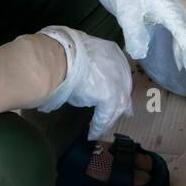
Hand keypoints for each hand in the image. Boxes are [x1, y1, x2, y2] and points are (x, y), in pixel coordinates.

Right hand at [37, 26, 132, 140]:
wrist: (62, 57)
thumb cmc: (64, 52)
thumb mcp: (82, 53)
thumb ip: (89, 64)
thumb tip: (84, 77)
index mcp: (112, 52)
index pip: (119, 72)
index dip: (118, 84)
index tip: (117, 93)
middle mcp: (119, 67)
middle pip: (123, 90)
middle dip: (120, 103)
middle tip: (119, 114)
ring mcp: (117, 83)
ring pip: (116, 106)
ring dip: (108, 118)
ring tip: (100, 128)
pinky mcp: (110, 97)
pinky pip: (104, 116)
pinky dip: (99, 125)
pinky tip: (93, 133)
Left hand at [85, 0, 185, 80]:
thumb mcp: (124, 9)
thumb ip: (135, 34)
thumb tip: (141, 53)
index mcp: (169, 1)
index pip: (185, 32)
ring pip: (181, 23)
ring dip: (183, 44)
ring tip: (185, 66)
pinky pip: (173, 16)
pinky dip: (175, 32)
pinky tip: (171, 43)